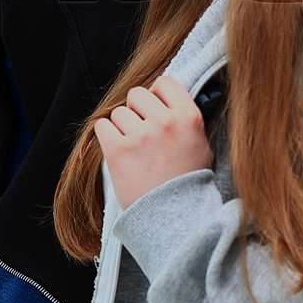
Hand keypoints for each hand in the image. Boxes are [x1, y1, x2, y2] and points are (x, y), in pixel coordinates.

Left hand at [93, 72, 211, 210]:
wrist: (175, 219)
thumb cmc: (188, 184)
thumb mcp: (200, 145)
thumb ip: (184, 119)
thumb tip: (163, 98)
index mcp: (189, 118)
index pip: (164, 83)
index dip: (156, 95)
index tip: (155, 108)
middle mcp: (165, 122)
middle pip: (137, 94)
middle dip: (137, 111)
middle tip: (143, 133)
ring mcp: (141, 135)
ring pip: (118, 112)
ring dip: (122, 127)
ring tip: (135, 149)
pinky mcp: (118, 150)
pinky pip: (102, 126)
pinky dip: (107, 137)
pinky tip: (120, 151)